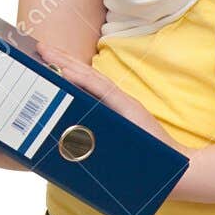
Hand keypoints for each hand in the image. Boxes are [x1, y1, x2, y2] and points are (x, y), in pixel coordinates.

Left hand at [33, 38, 189, 156]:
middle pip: (85, 74)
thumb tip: (69, 146)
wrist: (176, 168)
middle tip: (39, 47)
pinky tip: (67, 72)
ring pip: (90, 78)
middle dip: (61, 59)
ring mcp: (123, 103)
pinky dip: (84, 80)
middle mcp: (117, 100)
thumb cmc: (145, 161)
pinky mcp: (128, 109)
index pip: (86, 82)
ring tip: (47, 52)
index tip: (46, 59)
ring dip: (67, 64)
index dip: (66, 68)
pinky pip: (101, 91)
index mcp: (113, 107)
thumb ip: (95, 140)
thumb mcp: (114, 146)